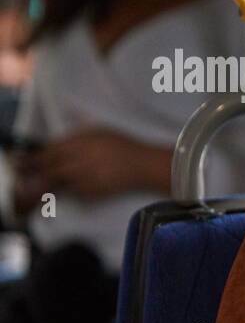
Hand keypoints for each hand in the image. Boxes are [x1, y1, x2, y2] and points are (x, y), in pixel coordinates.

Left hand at [15, 128, 170, 199]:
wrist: (144, 165)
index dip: (33, 158)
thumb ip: (74, 138)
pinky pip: (73, 190)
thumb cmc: (122, 145)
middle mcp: (78, 159)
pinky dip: (70, 188)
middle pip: (48, 167)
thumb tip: (53, 146)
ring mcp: (84, 176)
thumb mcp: (98, 132)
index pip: (48, 151)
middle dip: (35, 171)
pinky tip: (76, 184)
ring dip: (51, 181)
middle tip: (27, 173)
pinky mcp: (91, 191)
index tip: (22, 161)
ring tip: (50, 180)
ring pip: (58, 181)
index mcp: (79, 141)